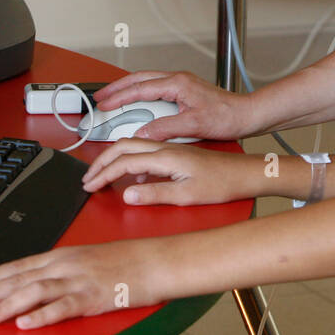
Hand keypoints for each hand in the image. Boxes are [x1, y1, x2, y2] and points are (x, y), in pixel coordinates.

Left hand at [0, 239, 155, 329]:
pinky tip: (25, 324)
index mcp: (63, 255)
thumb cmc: (127, 261)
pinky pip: (64, 306)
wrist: (156, 260)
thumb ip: (61, 270)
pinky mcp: (93, 295)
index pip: (17, 266)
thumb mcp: (87, 260)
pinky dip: (43, 315)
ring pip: (35, 291)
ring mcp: (79, 279)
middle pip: (18, 279)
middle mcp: (65, 265)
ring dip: (8, 304)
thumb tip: (36, 283)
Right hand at [82, 138, 265, 204]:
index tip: (91, 185)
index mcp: (167, 154)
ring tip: (99, 166)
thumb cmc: (224, 182)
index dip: (104, 173)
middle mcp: (167, 144)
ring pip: (133, 139)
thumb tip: (127, 194)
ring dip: (112, 151)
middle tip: (87, 175)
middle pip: (123, 143)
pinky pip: (145, 144)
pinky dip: (129, 153)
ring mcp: (171, 144)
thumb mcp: (189, 194)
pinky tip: (131, 168)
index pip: (125, 160)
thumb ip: (155, 193)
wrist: (247, 171)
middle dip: (101, 158)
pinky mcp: (176, 148)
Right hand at [93, 71, 256, 140]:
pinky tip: (137, 102)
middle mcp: (178, 79)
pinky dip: (141, 93)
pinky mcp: (185, 90)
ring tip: (113, 99)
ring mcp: (181, 83)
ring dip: (128, 89)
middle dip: (117, 87)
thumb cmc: (226, 117)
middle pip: (139, 79)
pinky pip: (156, 88)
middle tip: (100, 97)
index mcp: (177, 83)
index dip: (119, 97)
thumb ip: (164, 128)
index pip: (140, 88)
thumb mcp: (193, 126)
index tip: (104, 104)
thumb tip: (142, 133)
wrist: (246, 115)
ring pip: (146, 81)